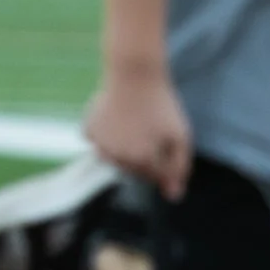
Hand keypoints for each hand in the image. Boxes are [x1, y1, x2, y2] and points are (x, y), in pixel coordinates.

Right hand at [84, 64, 193, 199]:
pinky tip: (117, 120)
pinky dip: (106, 137)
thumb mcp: (180, 136)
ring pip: (114, 159)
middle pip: (134, 169)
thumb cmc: (161, 105)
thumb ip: (179, 169)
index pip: (156, 176)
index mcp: (142, 160)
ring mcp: (100, 144)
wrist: (134, 73)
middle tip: (151, 129)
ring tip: (134, 125)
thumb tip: (173, 196)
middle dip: (144, 155)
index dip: (166, 160)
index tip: (167, 139)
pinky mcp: (88, 130)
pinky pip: (97, 143)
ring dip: (124, 149)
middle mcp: (117, 157)